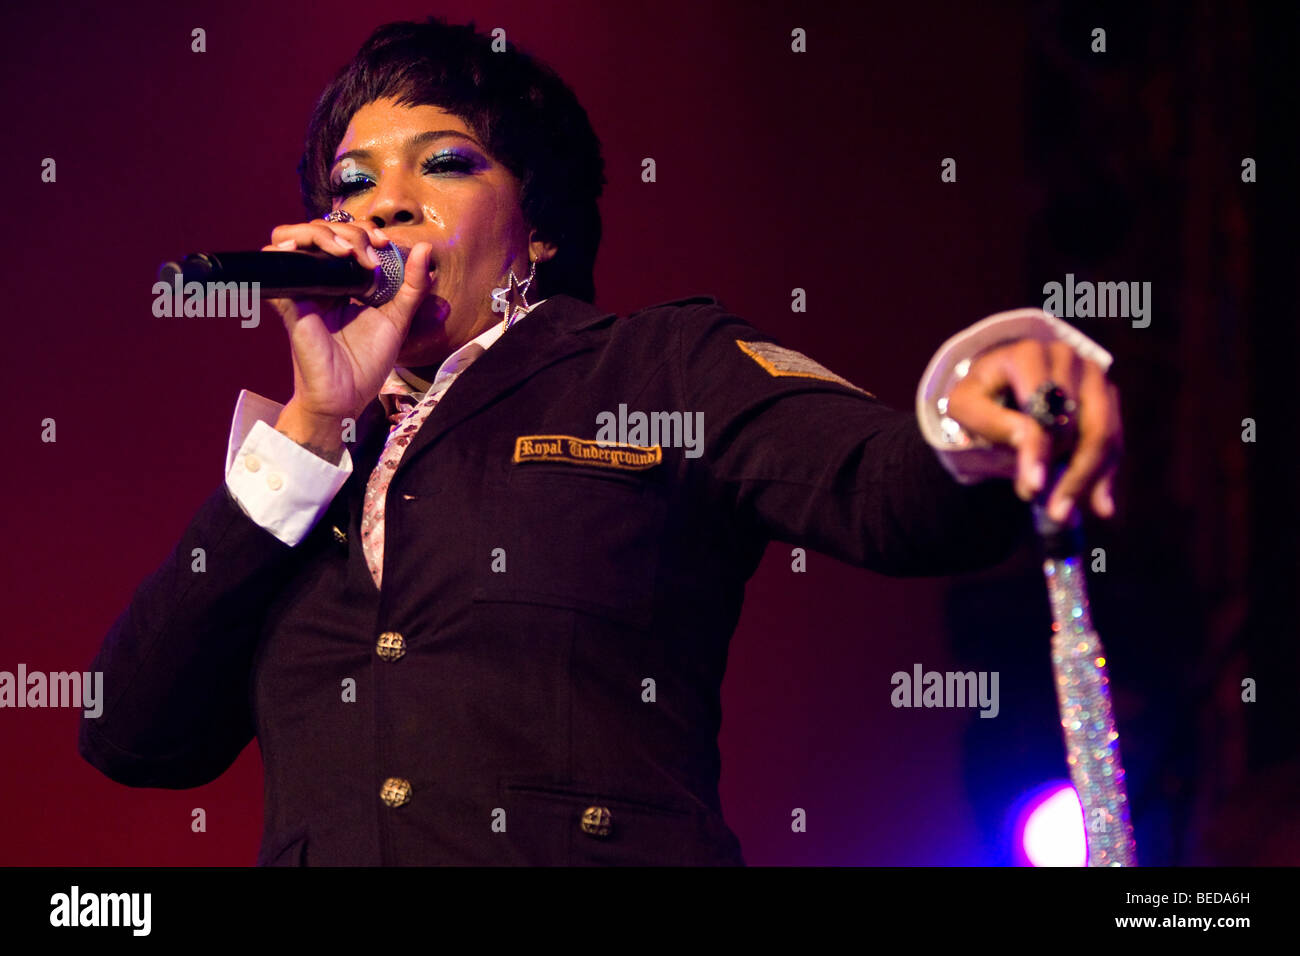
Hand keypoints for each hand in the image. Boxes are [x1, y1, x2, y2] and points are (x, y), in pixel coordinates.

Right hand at [263, 218, 434, 425]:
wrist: (348, 396)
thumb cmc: (368, 360)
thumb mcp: (398, 318)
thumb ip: (413, 285)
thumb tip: (425, 248)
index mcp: (343, 280)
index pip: (344, 236)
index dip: (363, 230)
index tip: (384, 244)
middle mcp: (319, 280)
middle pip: (319, 229)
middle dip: (347, 231)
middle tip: (370, 254)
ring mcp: (301, 289)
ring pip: (290, 237)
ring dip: (319, 233)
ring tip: (345, 252)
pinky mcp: (289, 302)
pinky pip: (274, 266)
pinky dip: (287, 252)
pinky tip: (315, 257)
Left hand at [944, 339, 1121, 521]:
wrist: (1000, 382)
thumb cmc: (980, 396)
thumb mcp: (966, 406)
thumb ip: (991, 421)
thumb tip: (1029, 440)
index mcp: (1028, 354)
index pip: (1041, 406)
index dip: (1039, 449)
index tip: (1032, 488)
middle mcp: (1068, 358)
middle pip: (1078, 422)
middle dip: (1067, 473)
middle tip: (1052, 512)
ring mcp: (1093, 375)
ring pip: (1103, 434)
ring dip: (1089, 479)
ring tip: (1068, 514)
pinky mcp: (1106, 396)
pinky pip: (1113, 440)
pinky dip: (1104, 475)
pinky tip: (1100, 506)